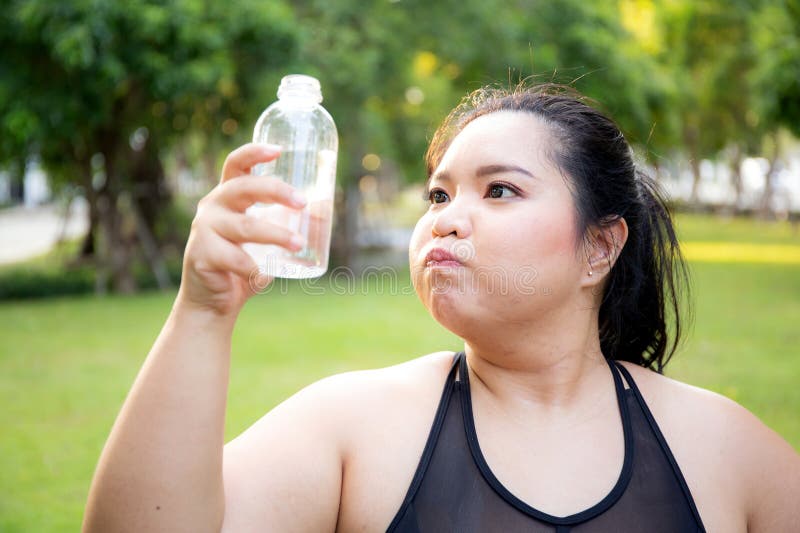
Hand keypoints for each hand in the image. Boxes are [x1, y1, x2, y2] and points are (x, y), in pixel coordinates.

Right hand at [176, 143, 306, 316]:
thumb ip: (289, 223)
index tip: (279, 151)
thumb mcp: (268, 240)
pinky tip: (262, 276)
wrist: (212, 301)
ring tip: (299, 244)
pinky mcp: (201, 255)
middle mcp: (213, 207)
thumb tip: (325, 206)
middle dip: (276, 191)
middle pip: (243, 188)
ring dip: (276, 235)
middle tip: (303, 202)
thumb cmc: (244, 265)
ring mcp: (204, 230)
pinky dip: (253, 269)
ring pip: (246, 227)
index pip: (236, 165)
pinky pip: (235, 259)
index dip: (254, 153)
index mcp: (227, 196)